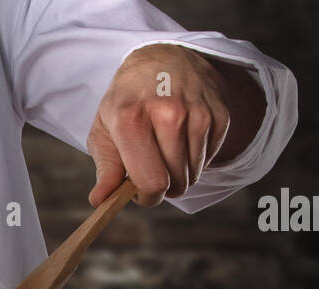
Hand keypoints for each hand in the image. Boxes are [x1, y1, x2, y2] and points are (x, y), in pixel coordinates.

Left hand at [87, 44, 262, 207]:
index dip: (146, 197)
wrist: (162, 58)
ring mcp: (198, 112)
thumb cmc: (128, 100)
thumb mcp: (105, 128)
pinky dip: (196, 158)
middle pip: (176, 182)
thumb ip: (105, 168)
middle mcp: (168, 113)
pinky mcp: (219, 113)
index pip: (151, 182)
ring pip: (194, 173)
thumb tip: (100, 201)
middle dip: (163, 187)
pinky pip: (210, 158)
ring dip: (180, 174)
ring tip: (165, 151)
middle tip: (152, 170)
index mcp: (131, 119)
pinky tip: (183, 137)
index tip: (140, 193)